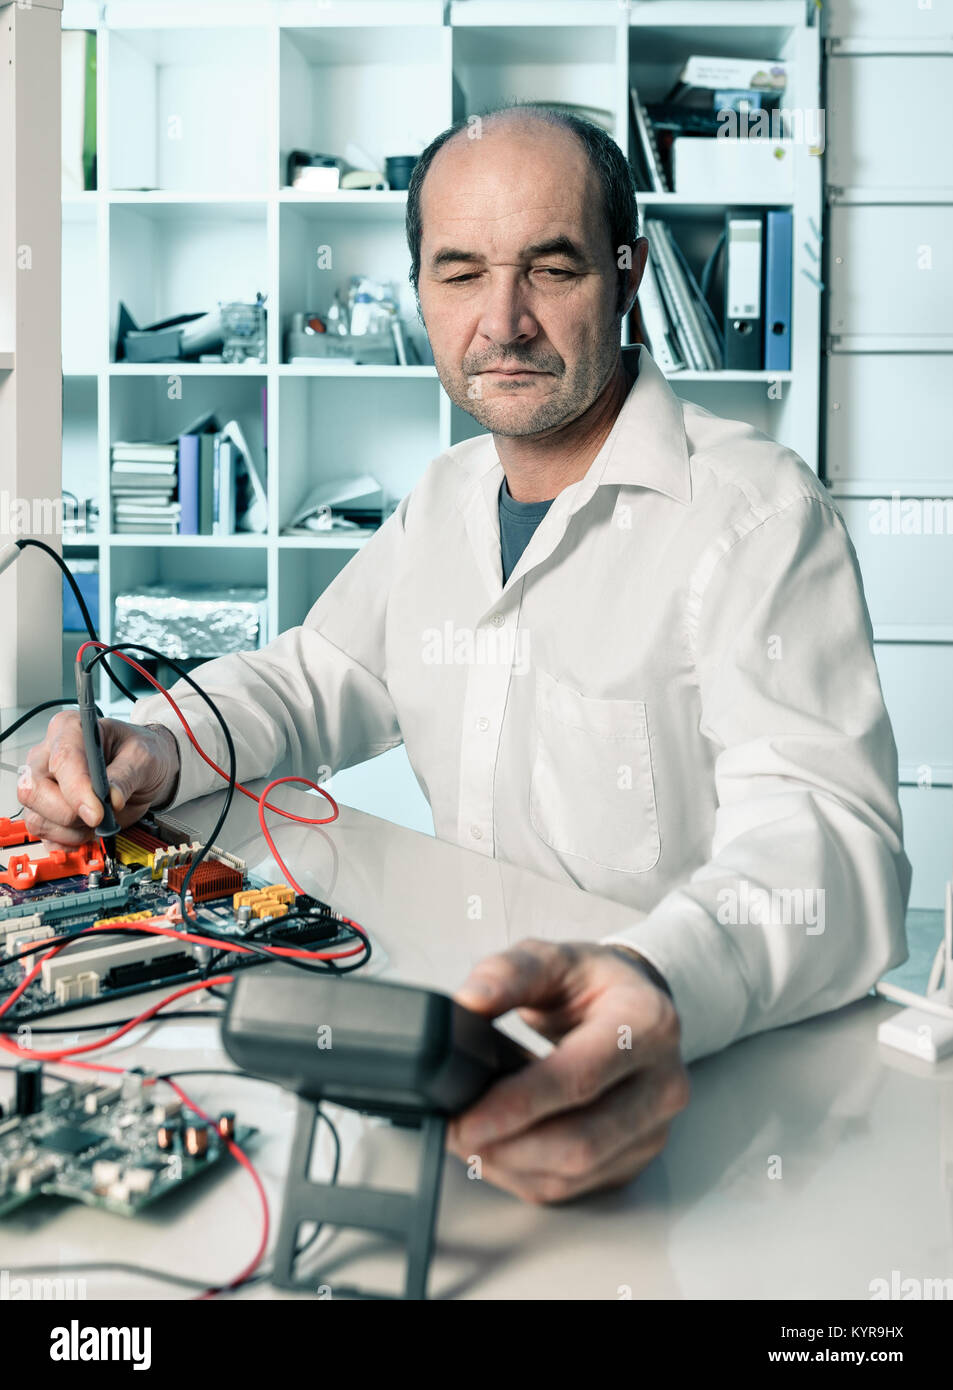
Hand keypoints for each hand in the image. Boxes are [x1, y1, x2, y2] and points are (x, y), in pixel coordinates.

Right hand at [17, 713, 180, 847]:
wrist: (142, 770)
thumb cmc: (139, 754)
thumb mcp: (143, 757)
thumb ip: (126, 775)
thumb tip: (111, 798)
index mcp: (69, 729)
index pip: (62, 760)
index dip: (77, 790)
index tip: (97, 813)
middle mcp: (47, 756)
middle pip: (34, 791)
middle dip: (69, 813)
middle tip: (100, 817)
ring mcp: (42, 785)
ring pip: (36, 818)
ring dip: (71, 830)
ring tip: (100, 821)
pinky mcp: (44, 811)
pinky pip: (43, 835)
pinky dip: (67, 842)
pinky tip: (88, 832)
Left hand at [447, 938, 689, 1203]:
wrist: (635, 1004)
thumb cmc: (593, 984)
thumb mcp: (553, 957)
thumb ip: (509, 973)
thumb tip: (468, 1003)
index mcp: (646, 1023)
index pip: (579, 1078)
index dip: (517, 1105)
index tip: (466, 1117)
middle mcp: (662, 1082)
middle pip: (580, 1141)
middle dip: (507, 1146)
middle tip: (455, 1131)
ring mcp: (655, 1127)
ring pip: (576, 1173)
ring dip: (511, 1166)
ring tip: (469, 1139)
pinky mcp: (638, 1157)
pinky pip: (576, 1186)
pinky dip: (526, 1176)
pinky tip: (498, 1152)